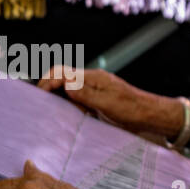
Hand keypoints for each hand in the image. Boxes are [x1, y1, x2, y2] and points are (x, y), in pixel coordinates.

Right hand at [38, 67, 179, 138]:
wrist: (151, 115)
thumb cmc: (133, 110)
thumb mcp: (108, 104)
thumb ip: (87, 94)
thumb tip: (66, 86)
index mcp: (93, 78)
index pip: (62, 73)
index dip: (47, 82)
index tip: (38, 96)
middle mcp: (92, 80)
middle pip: (62, 77)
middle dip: (48, 86)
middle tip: (39, 103)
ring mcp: (94, 88)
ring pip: (68, 87)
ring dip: (58, 96)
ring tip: (51, 111)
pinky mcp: (97, 97)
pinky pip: (77, 96)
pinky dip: (69, 103)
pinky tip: (68, 115)